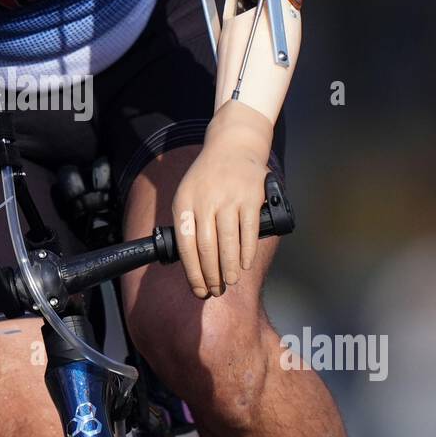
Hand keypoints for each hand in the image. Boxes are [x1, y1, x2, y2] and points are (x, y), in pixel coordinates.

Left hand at [172, 101, 273, 296]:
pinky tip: (244, 263)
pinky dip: (247, 252)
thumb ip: (187, 224)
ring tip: (230, 282)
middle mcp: (205, 200)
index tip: (198, 289)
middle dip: (211, 275)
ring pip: (228, 243)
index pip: (185, 245)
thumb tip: (190, 264)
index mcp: (184, 202)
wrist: (233, 146)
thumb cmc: (208, 178)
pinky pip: (249, 232)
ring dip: (229, 268)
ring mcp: (229, 198)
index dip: (192, 272)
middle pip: (207, 248)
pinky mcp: (251, 197)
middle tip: (215, 290)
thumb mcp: (187, 194)